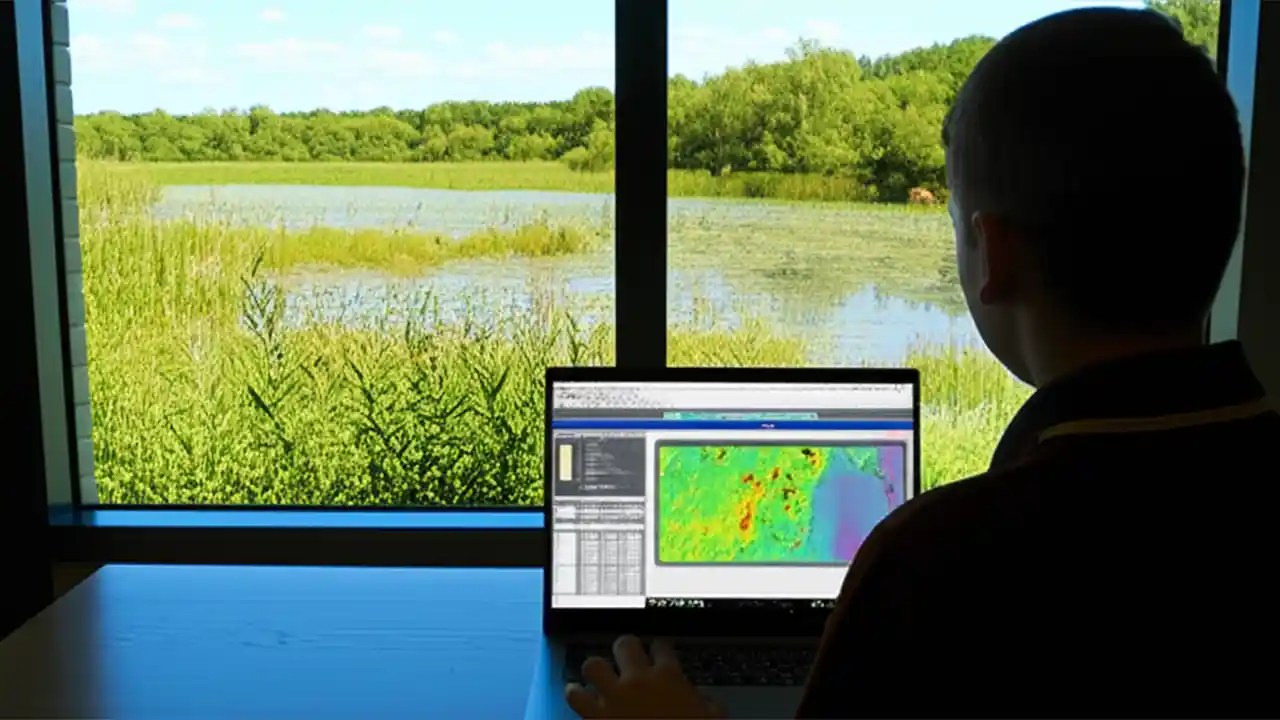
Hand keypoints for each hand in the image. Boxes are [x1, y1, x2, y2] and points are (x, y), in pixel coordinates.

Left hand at [565, 635, 724, 718]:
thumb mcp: (714, 718)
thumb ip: (708, 704)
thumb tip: (704, 701)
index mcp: (669, 676)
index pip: (661, 646)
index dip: (659, 649)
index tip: (658, 653)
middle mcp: (638, 679)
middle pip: (625, 644)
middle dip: (626, 650)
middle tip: (627, 659)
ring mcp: (614, 696)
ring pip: (593, 664)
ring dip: (595, 670)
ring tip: (598, 675)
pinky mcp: (596, 716)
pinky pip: (576, 696)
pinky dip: (575, 693)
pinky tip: (576, 692)